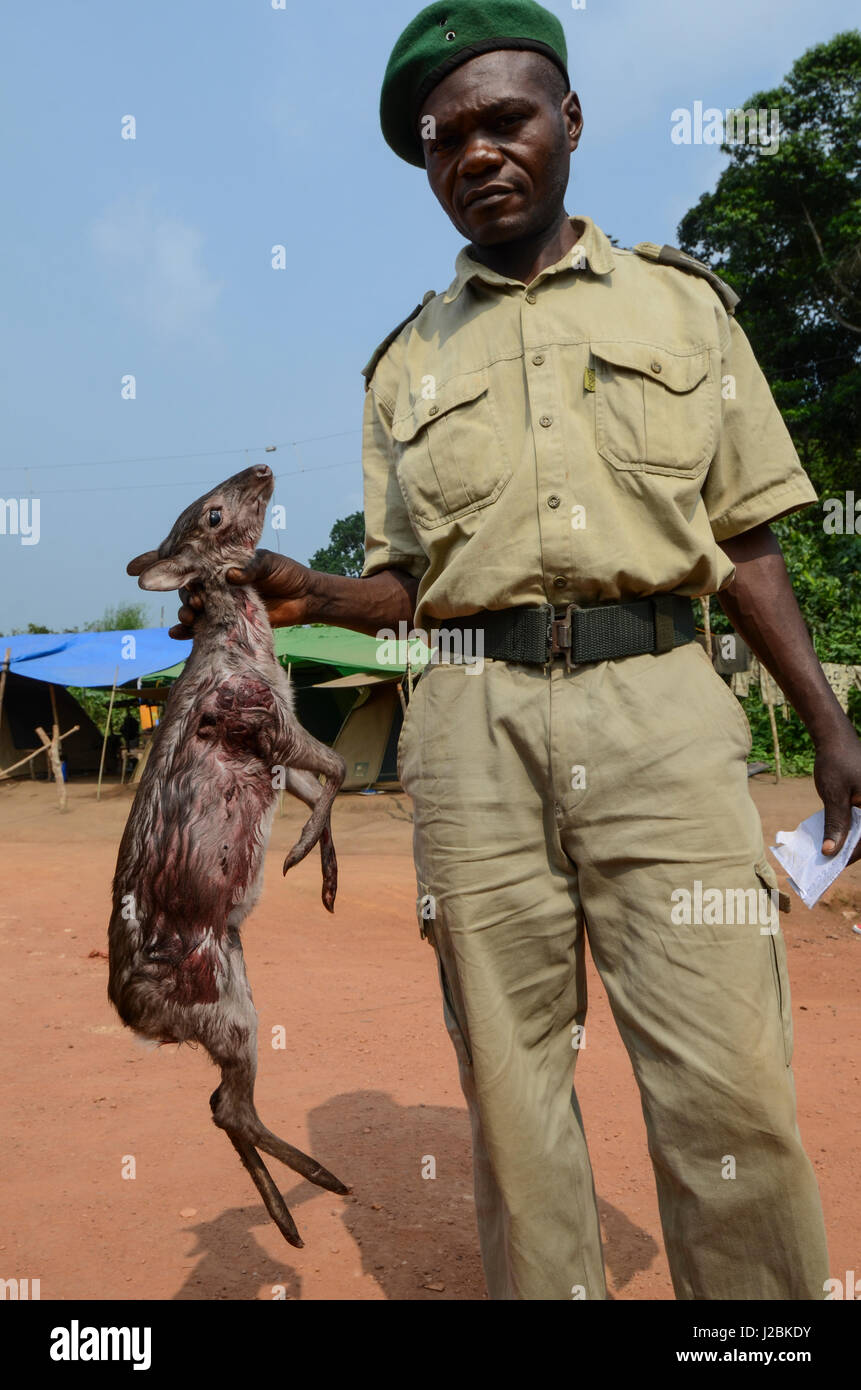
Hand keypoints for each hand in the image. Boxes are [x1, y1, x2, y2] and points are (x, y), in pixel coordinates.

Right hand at [168, 550, 312, 639]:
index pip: (199, 568)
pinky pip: (207, 628)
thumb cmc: (287, 574)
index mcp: (226, 567)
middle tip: (196, 602)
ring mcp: (224, 606)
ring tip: (188, 617)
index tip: (177, 578)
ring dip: (187, 614)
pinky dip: (189, 632)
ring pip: (196, 610)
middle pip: (193, 591)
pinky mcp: (231, 624)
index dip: (185, 572)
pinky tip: (178, 634)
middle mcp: (221, 586)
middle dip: (188, 597)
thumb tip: (231, 575)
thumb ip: (251, 568)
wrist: (305, 598)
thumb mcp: (269, 564)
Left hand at [813, 723, 860, 862]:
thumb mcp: (834, 797)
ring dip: (851, 838)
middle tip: (830, 859)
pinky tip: (836, 833)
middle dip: (851, 848)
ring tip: (831, 849)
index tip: (834, 864)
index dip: (853, 853)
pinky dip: (852, 827)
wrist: (836, 739)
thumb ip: (836, 824)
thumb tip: (831, 851)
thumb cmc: (836, 764)